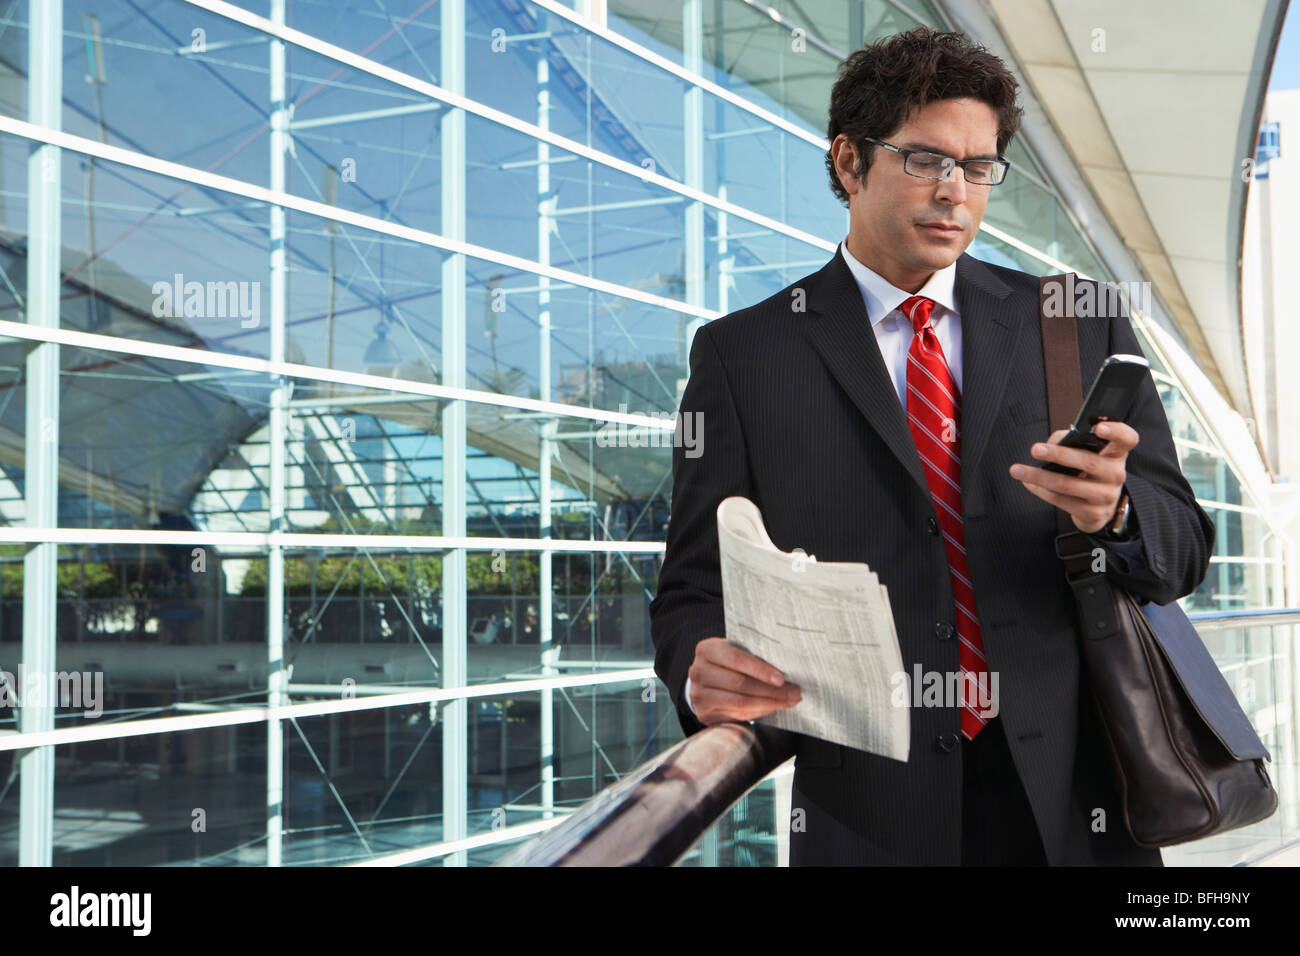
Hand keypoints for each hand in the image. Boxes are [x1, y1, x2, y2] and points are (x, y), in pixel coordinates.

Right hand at [687, 637, 801, 724]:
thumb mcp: (736, 651)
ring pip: (740, 702)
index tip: (782, 678)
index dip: (761, 670)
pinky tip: (773, 707)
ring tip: (789, 701)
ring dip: (769, 703)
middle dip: (772, 690)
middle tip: (794, 693)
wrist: (707, 680)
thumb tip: (787, 669)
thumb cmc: (729, 663)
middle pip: (740, 684)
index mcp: (707, 650)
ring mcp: (699, 695)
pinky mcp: (704, 714)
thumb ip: (753, 656)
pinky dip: (759, 712)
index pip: (737, 660)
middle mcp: (698, 671)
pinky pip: (737, 715)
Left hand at [1008, 421, 1137, 533]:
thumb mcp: (1088, 453)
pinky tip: (1028, 483)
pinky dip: (1040, 490)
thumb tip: (1052, 444)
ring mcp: (1106, 495)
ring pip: (1068, 484)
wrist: (1099, 507)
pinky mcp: (1093, 513)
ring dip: (1039, 476)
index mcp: (1117, 453)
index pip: (1127, 439)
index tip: (1098, 428)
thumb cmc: (1089, 470)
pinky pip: (1061, 500)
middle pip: (1089, 462)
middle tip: (1035, 449)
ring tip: (1017, 469)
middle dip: (1059, 455)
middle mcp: (1116, 474)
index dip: (1116, 432)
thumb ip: (1072, 441)